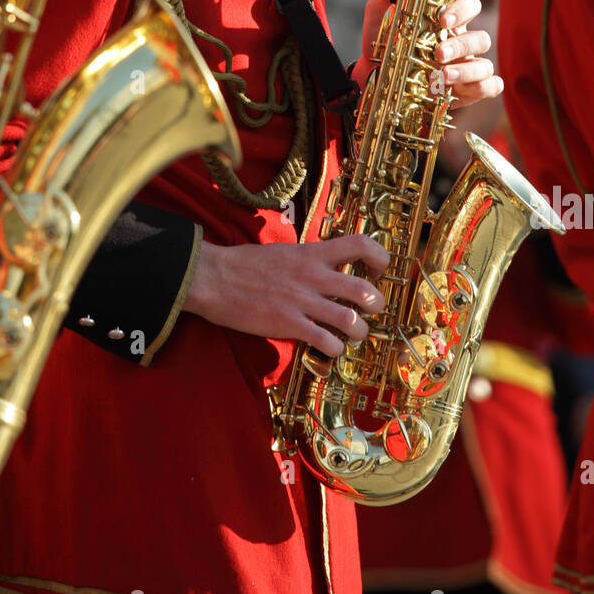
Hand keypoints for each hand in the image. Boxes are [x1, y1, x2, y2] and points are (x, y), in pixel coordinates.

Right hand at [184, 235, 390, 355]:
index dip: (379, 258)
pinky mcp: (288, 324)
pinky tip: (330, 347)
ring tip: (354, 334)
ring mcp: (302, 301)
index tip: (377, 271)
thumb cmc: (244, 265)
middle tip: (371, 310)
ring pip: (351, 320)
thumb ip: (309, 260)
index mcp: (312, 253)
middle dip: (377, 304)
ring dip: (360, 332)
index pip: (360, 244)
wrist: (213, 278)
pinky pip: (327, 341)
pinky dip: (335, 348)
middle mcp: (313, 275)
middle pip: (364, 290)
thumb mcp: (284, 252)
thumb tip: (328, 268)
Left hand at [352, 0, 502, 107]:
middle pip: (481, 38)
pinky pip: (491, 87)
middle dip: (461, 45)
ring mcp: (467, 67)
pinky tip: (457, 92)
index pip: (470, 6)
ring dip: (466, 71)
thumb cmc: (382, 44)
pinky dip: (480, 88)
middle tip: (437, 54)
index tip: (442, 19)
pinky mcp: (469, 91)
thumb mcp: (379, 14)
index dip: (463, 10)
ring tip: (440, 77)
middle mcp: (462, 43)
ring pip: (486, 65)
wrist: (373, 79)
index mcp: (447, 22)